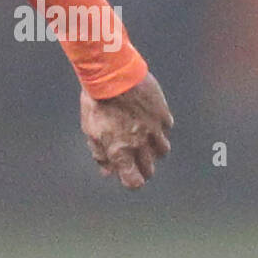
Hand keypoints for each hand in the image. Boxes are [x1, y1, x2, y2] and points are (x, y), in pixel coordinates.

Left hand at [80, 72, 172, 188]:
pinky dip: (160, 129)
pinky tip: (149, 122)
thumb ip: (100, 153)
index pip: (133, 181)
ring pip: (163, 151)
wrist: (111, 76)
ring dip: (154, 150)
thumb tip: (107, 171)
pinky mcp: (163, 114)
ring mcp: (154, 130)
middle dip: (143, 168)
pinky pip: (166, 129)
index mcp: (120, 151)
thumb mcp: (90, 131)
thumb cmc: (96, 104)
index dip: (132, 181)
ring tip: (144, 141)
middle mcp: (140, 144)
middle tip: (136, 161)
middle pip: (149, 169)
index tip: (129, 177)